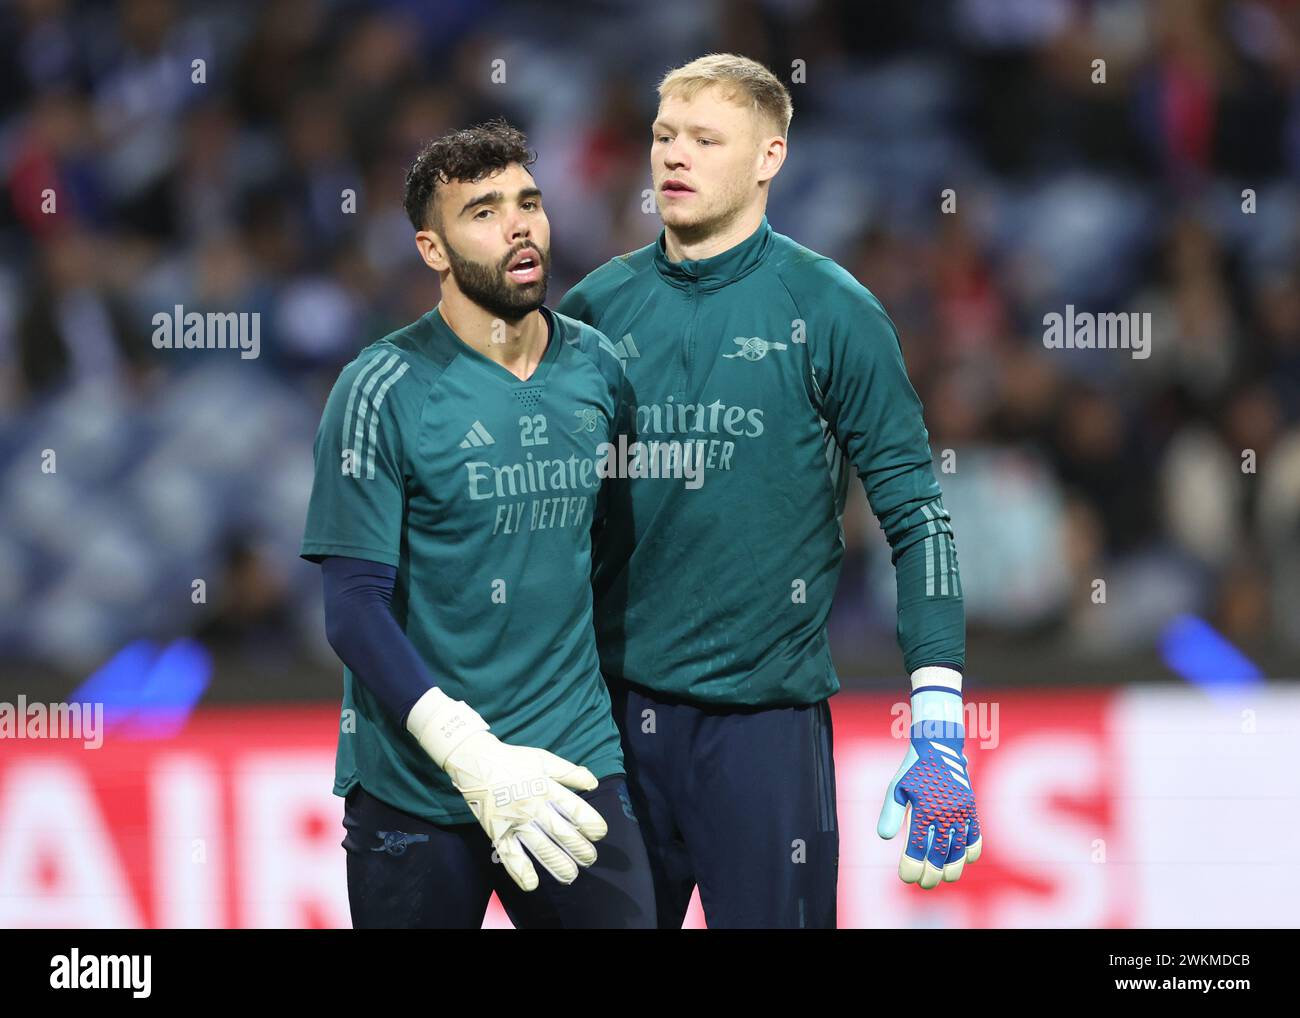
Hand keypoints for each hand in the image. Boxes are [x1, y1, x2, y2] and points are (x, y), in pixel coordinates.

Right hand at [407, 688, 608, 891]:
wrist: (477, 761)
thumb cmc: (513, 760)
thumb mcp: (544, 759)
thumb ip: (570, 772)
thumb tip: (594, 784)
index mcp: (546, 788)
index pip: (574, 809)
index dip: (590, 823)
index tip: (599, 834)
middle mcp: (533, 806)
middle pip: (561, 832)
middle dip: (579, 848)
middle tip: (590, 859)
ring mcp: (515, 820)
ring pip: (540, 846)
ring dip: (557, 863)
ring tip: (571, 875)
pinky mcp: (497, 830)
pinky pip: (509, 853)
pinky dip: (520, 870)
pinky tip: (531, 884)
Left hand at [877, 685, 981, 887]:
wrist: (939, 747)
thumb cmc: (913, 770)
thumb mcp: (897, 788)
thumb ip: (891, 813)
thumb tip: (884, 838)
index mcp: (925, 809)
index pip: (917, 847)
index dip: (911, 865)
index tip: (906, 877)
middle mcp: (945, 813)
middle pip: (940, 854)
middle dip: (932, 873)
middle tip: (925, 885)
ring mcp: (961, 812)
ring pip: (959, 850)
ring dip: (953, 867)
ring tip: (945, 878)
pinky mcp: (971, 809)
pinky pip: (975, 835)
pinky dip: (971, 850)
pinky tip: (965, 860)